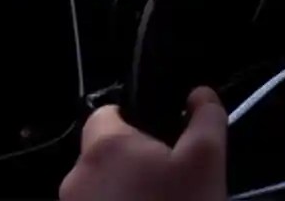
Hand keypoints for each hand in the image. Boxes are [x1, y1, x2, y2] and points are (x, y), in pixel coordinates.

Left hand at [60, 87, 226, 200]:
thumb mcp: (207, 161)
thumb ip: (206, 118)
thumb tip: (200, 95)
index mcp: (105, 146)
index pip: (106, 112)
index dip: (135, 119)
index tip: (162, 140)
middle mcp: (76, 176)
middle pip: (105, 153)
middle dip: (134, 161)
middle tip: (170, 179)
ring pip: (101, 186)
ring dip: (124, 190)